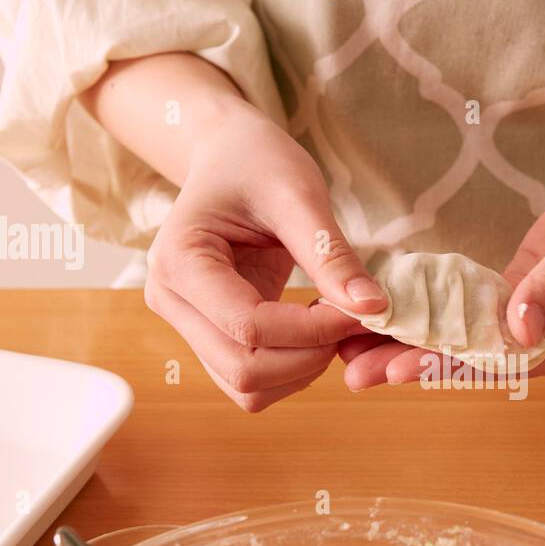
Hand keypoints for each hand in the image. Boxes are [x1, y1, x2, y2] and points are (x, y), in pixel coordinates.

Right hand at [144, 103, 386, 410]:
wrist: (230, 157)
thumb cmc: (258, 163)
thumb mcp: (298, 194)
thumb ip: (331, 255)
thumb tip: (374, 308)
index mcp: (179, 260)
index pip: (247, 325)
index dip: (313, 329)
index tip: (363, 308)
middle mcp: (170, 301)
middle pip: (244, 369)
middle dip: (309, 356)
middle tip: (352, 319)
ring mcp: (185, 325)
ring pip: (247, 388)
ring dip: (303, 369)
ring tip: (333, 321)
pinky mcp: (208, 338)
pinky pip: (252, 382)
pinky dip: (292, 370)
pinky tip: (316, 331)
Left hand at [338, 165, 544, 387]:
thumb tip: (519, 329)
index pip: (507, 363)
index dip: (451, 365)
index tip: (400, 367)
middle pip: (478, 366)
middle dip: (416, 367)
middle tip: (353, 375)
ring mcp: (537, 333)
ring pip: (466, 348)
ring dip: (412, 349)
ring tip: (351, 357)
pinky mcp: (518, 309)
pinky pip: (469, 323)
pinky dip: (429, 323)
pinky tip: (384, 323)